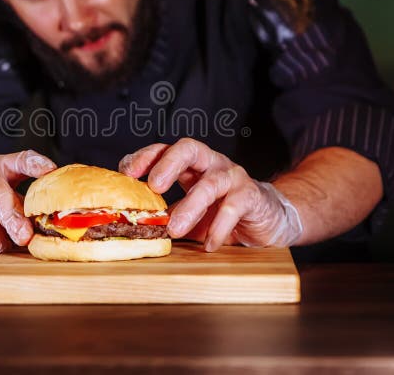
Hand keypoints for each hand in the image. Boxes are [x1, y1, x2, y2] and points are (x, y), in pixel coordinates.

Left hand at [119, 138, 301, 251]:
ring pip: (210, 183)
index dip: (145, 157)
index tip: (126, 173)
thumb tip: (130, 224)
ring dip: (190, 207)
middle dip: (169, 164)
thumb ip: (164, 213)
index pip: (164, 150)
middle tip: (154, 186)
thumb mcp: (188, 212)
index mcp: (191, 164)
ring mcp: (233, 177)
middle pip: (189, 149)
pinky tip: (209, 244)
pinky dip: (219, 227)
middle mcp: (211, 163)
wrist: (267, 220)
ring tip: (174, 229)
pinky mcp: (251, 196)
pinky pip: (234, 208)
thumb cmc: (221, 213)